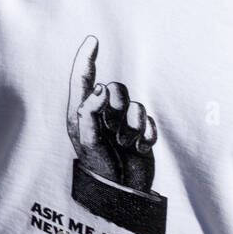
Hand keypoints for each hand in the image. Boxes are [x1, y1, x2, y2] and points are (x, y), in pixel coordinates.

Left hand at [67, 36, 156, 191]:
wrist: (123, 192)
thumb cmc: (98, 166)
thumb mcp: (87, 140)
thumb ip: (90, 111)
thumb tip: (101, 88)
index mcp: (82, 111)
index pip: (84, 79)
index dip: (87, 59)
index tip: (93, 40)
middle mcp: (103, 113)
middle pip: (117, 88)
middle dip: (118, 107)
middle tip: (115, 131)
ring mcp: (123, 122)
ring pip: (135, 105)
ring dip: (132, 126)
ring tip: (126, 144)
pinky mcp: (141, 132)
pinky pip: (150, 122)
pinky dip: (146, 136)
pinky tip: (139, 149)